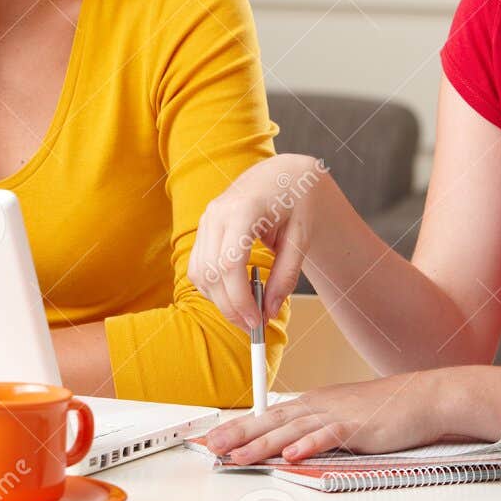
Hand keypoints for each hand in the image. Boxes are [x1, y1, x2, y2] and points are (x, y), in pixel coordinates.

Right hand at [187, 153, 331, 330]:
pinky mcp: (204, 226)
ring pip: (200, 272)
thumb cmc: (296, 200)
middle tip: (252, 326)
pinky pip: (199, 265)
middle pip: (212, 272)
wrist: (284, 174)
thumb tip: (269, 310)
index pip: (230, 264)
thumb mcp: (301, 238)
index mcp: (244, 209)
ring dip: (218, 299)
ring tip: (245, 312)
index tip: (256, 321)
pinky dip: (212, 286)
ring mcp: (207, 218)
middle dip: (230, 306)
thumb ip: (285, 275)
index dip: (240, 298)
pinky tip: (233, 294)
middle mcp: (218, 212)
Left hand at [203, 373, 449, 464]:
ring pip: (292, 429)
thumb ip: (315, 429)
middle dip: (239, 433)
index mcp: (313, 403)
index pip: (268, 414)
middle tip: (212, 445)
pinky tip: (290, 455)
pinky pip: (328, 437)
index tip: (216, 437)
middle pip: (271, 419)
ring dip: (263, 444)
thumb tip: (288, 442)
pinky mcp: (357, 428)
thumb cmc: (384, 410)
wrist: (421, 398)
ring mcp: (337, 415)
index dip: (240, 425)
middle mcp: (319, 406)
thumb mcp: (341, 416)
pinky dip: (308, 445)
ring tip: (238, 456)